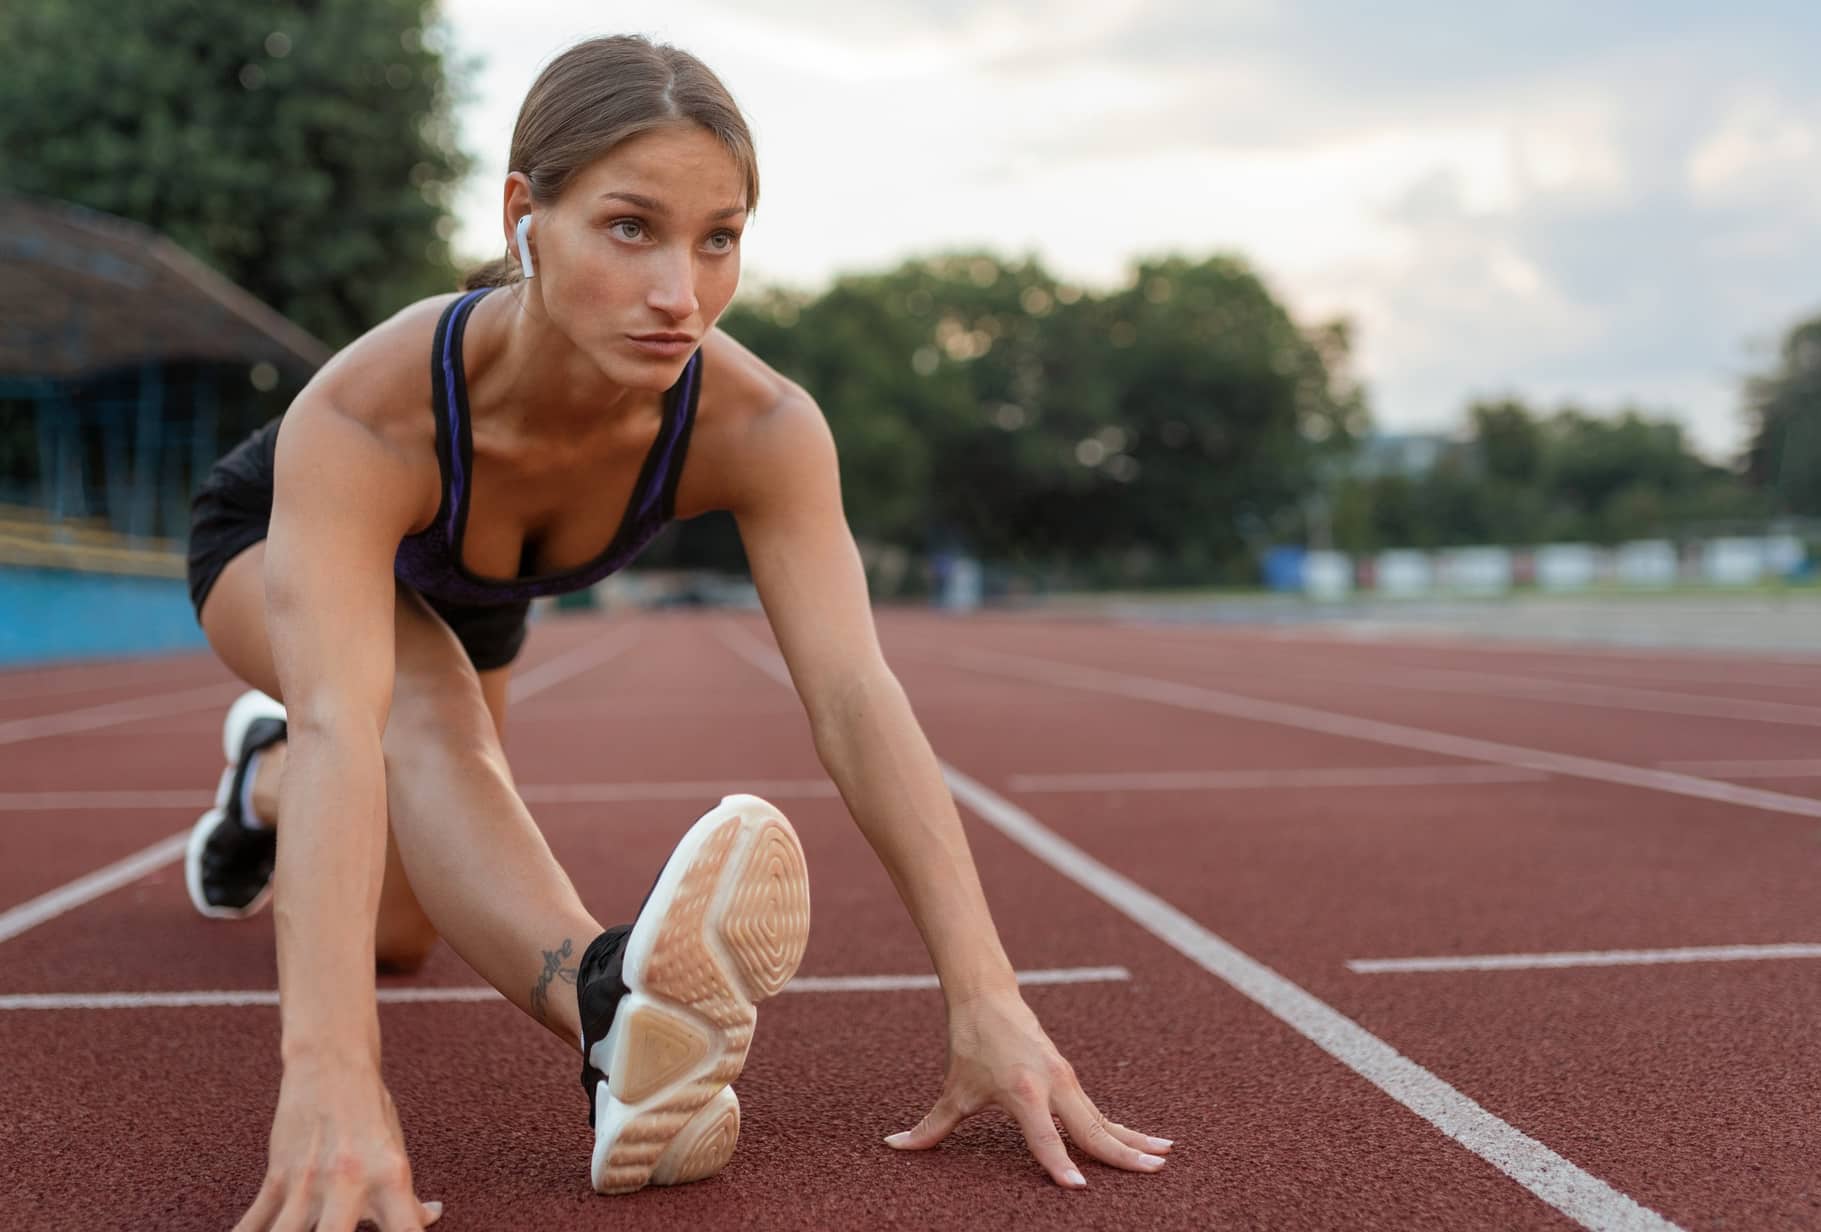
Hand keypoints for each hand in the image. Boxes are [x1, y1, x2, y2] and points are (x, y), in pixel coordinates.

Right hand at [234, 1057, 442, 1230]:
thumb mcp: (396, 1151)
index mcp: (390, 1177)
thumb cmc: (370, 1111)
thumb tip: (430, 1217)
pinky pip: (253, 1223)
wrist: (330, 1065)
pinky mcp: (277, 1177)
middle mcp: (349, 1181)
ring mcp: (308, 1182)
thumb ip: (407, 1195)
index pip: (405, 1230)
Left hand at [884, 991, 1173, 1186]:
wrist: (988, 996)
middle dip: (1121, 1153)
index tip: (1078, 1188)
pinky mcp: (1071, 1079)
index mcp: (1024, 1091)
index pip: (1044, 1138)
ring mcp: (1067, 1081)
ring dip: (1133, 1140)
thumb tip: (894, 1146)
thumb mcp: (954, 1089)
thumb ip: (930, 1126)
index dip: (1059, 1164)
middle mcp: (1053, 1085)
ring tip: (1163, 1158)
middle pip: (1092, 1128)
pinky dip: (1122, 1129)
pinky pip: (1100, 1112)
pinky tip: (1146, 1142)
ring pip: (1104, 1120)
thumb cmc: (971, 1042)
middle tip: (1151, 1172)